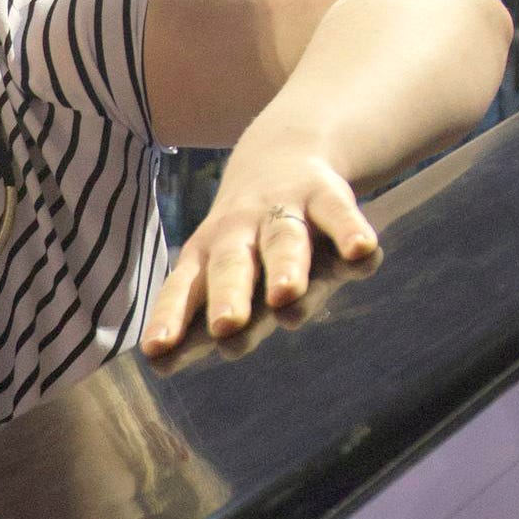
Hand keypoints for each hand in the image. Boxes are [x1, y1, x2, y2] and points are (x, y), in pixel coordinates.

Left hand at [141, 134, 378, 355]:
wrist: (281, 154)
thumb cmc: (244, 244)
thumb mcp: (220, 275)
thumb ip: (200, 321)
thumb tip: (157, 365)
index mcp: (205, 256)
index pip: (184, 289)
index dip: (170, 319)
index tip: (155, 352)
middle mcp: (239, 231)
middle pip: (232, 265)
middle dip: (229, 295)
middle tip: (226, 327)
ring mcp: (284, 211)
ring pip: (284, 241)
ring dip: (285, 268)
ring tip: (285, 297)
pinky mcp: (327, 196)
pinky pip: (340, 216)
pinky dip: (352, 232)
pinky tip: (362, 252)